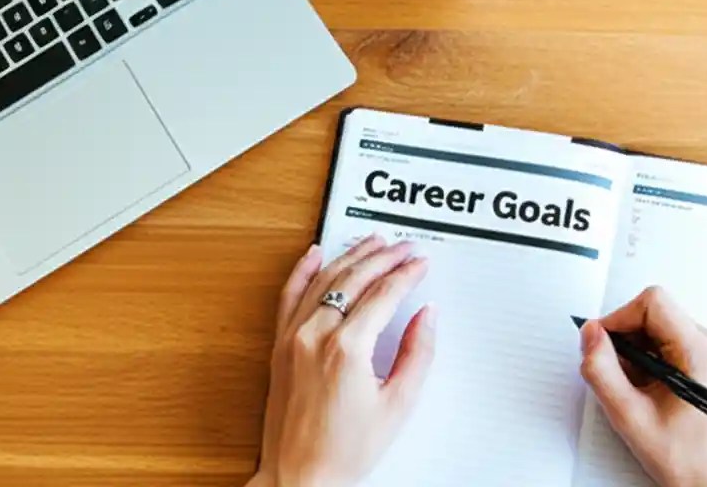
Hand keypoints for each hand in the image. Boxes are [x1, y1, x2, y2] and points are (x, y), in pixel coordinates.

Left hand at [249, 236, 435, 486]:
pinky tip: (314, 254)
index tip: (420, 263)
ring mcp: (293, 337)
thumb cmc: (344, 451)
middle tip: (404, 248)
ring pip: (323, 280)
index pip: (383, 294)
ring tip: (372, 242)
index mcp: (347, 349)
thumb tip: (426, 316)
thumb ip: (417, 354)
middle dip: (384, 258)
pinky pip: (289, 295)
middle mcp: (315, 336)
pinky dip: (302, 271)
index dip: (406, 274)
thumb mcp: (397, 405)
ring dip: (350, 256)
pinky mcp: (279, 345)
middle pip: (355, 279)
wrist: (299, 475)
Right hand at [579, 287, 706, 486]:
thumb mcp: (629, 416)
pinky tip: (652, 392)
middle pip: (657, 313)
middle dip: (627, 340)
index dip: (619, 318)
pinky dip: (653, 361)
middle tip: (619, 376)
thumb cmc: (687, 460)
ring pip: (663, 328)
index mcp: (702, 353)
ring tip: (638, 390)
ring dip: (639, 352)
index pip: (653, 303)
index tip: (602, 343)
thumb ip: (601, 370)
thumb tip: (590, 334)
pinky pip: (674, 344)